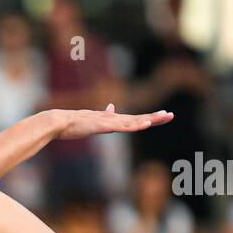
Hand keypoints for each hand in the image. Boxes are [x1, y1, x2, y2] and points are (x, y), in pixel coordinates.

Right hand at [54, 104, 173, 139]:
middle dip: (155, 117)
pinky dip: (135, 126)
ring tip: (164, 117)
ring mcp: (109, 122)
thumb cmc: (74, 123)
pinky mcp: (103, 126)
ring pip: (134, 121)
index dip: (150, 117)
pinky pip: (123, 127)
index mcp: (112, 120)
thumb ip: (104, 114)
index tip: (163, 115)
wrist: (61, 122)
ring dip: (150, 119)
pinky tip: (145, 124)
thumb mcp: (93, 119)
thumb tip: (111, 106)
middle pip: (138, 118)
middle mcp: (114, 119)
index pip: (135, 119)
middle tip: (171, 115)